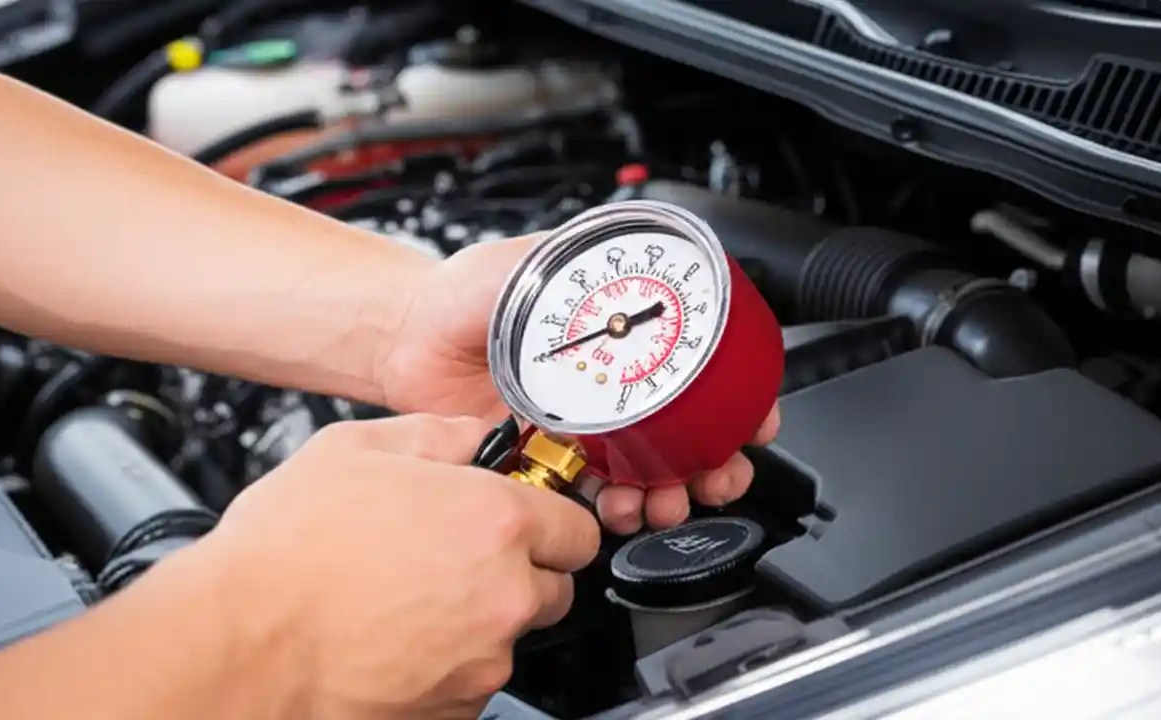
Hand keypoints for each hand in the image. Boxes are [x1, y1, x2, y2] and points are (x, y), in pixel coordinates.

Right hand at [194, 415, 599, 718]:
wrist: (239, 644)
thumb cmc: (286, 552)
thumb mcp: (357, 448)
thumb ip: (438, 434)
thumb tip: (474, 436)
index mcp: (496, 521)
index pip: (579, 526)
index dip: (550, 517)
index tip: (525, 516)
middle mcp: (504, 594)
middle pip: (555, 584)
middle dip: (520, 568)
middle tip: (458, 555)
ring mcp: (483, 659)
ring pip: (511, 633)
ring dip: (480, 615)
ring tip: (409, 595)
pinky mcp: (456, 707)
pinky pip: (472, 677)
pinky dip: (448, 660)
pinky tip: (395, 635)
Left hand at [381, 235, 781, 534]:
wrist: (406, 341)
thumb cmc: (460, 294)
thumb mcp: (523, 263)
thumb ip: (571, 267)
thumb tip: (621, 271)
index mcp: (620, 332)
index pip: (697, 364)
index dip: (736, 395)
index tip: (754, 418)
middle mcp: (612, 382)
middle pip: (689, 429)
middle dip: (716, 461)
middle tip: (717, 476)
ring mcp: (586, 425)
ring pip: (651, 469)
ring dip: (672, 493)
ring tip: (665, 502)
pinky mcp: (554, 460)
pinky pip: (598, 493)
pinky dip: (618, 508)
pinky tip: (620, 508)